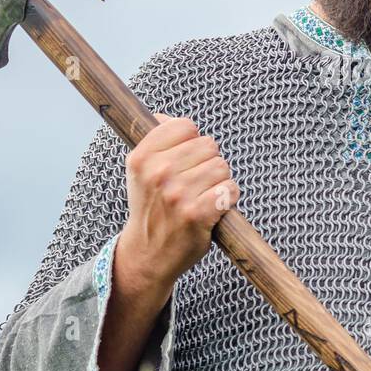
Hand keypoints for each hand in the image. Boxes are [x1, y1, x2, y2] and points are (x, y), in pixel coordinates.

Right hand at [113, 113, 239, 296]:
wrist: (147, 254)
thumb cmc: (150, 208)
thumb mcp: (140, 172)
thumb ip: (154, 141)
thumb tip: (164, 116)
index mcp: (141, 158)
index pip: (185, 126)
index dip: (191, 142)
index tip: (183, 161)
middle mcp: (157, 173)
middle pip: (208, 145)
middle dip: (207, 163)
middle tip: (192, 184)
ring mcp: (177, 194)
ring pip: (222, 166)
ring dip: (218, 182)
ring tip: (201, 197)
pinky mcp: (197, 214)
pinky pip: (230, 189)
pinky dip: (227, 199)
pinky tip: (211, 209)